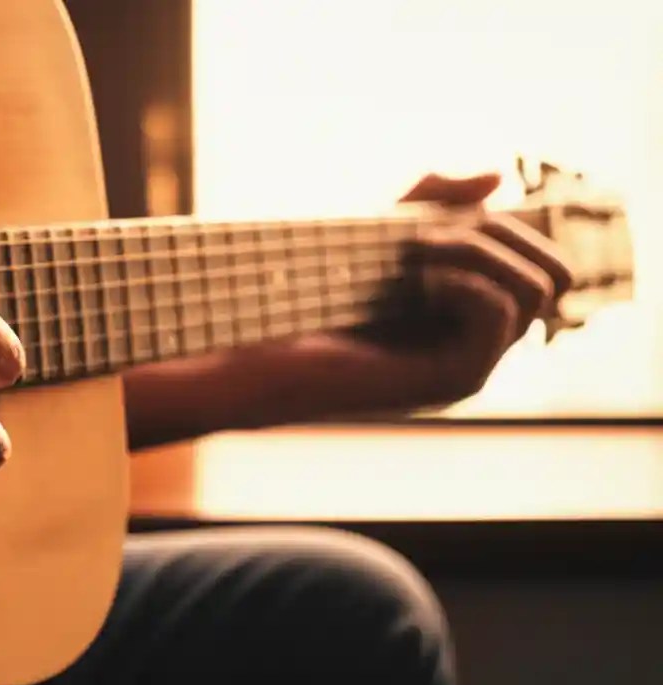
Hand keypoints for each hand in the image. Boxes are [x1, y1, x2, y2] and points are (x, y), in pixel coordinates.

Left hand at [303, 172, 573, 409]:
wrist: (262, 348)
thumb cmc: (310, 293)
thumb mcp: (380, 230)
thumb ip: (434, 198)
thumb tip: (498, 176)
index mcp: (467, 314)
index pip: (540, 267)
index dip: (511, 229)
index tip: (441, 217)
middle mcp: (478, 344)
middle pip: (551, 277)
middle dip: (503, 235)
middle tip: (429, 231)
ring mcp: (473, 365)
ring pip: (534, 292)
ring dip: (481, 252)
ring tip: (417, 250)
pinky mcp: (458, 379)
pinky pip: (502, 316)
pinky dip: (468, 282)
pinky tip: (421, 280)